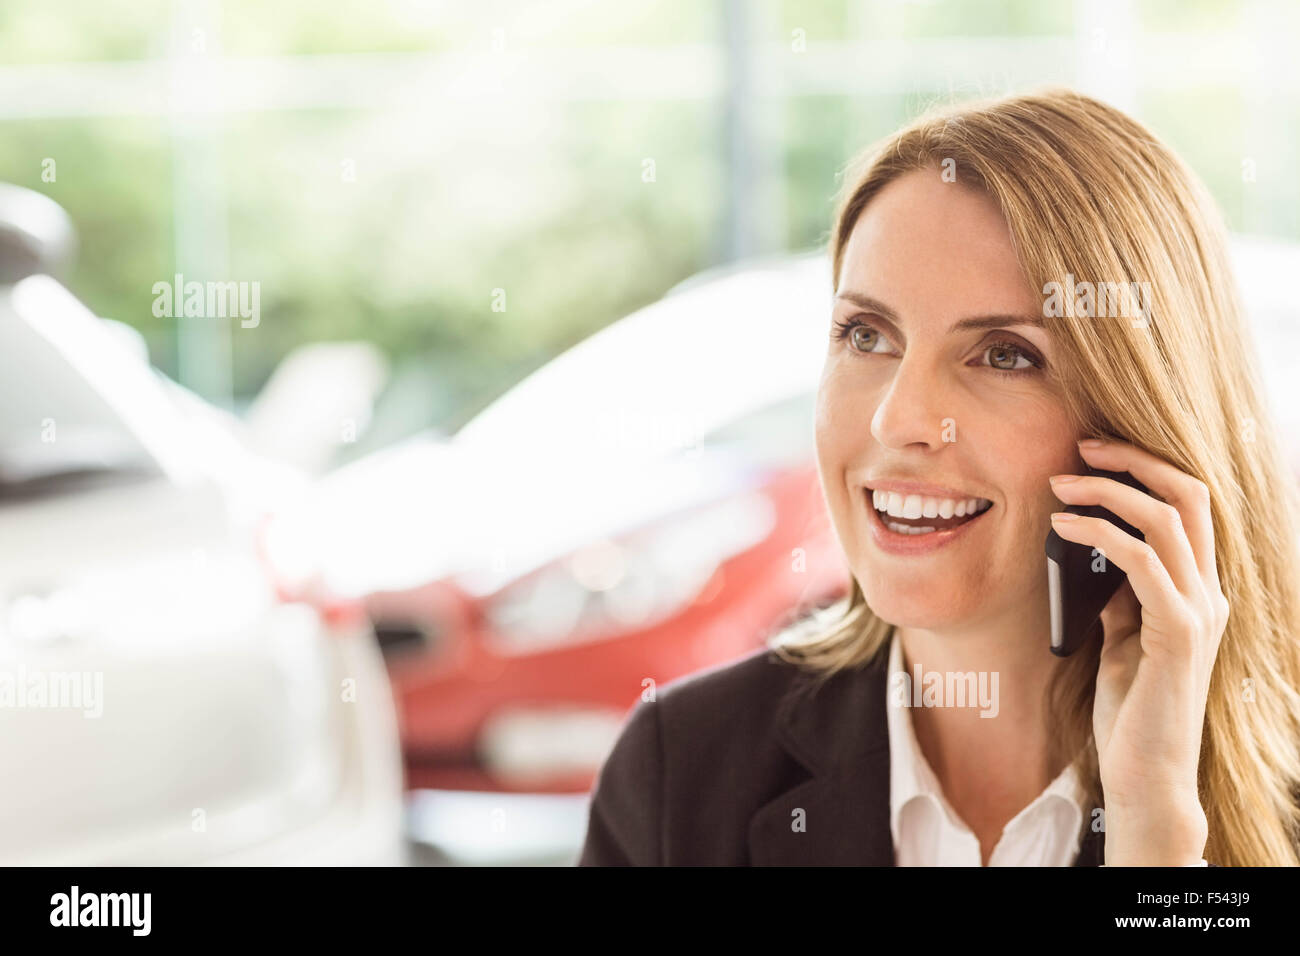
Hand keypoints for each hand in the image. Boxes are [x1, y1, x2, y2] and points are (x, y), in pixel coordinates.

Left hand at [1048, 437, 1228, 864]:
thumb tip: (1096, 562)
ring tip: (1059, 484)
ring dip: (1106, 491)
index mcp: (1197, 590)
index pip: (1188, 504)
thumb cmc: (1131, 710)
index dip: (1145, 468)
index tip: (1094, 452)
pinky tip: (1061, 527)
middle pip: (1188, 494)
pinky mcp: (1177, 632)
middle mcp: (1208, 592)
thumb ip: (1121, 600)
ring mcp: (1198, 610)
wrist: (1146, 773)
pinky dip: (1097, 533)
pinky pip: (1141, 559)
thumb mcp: (1122, 640)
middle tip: (1081, 446)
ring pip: (1166, 518)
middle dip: (1134, 460)